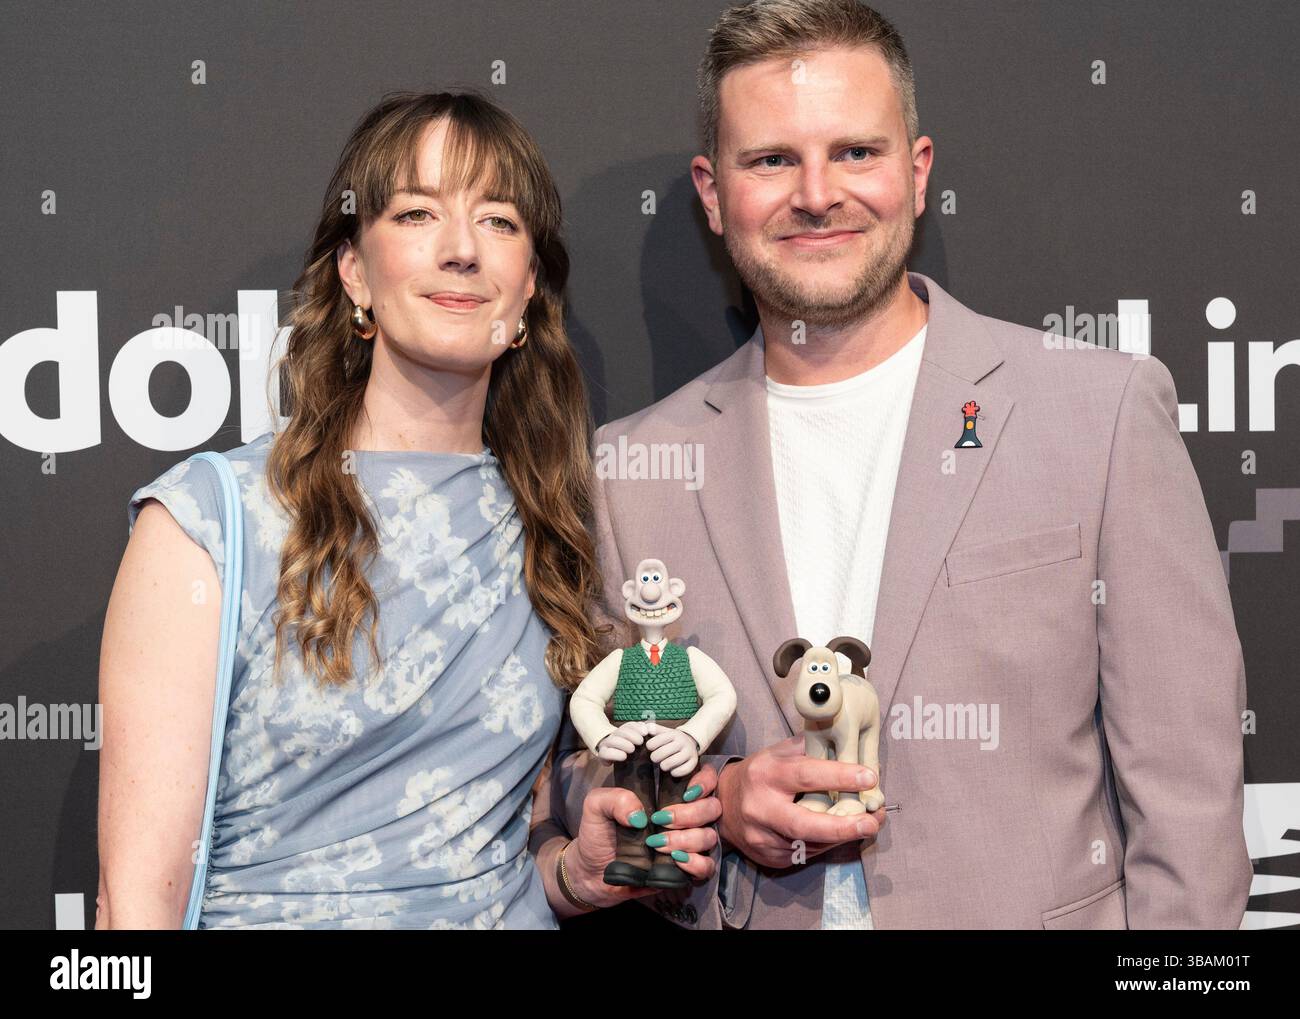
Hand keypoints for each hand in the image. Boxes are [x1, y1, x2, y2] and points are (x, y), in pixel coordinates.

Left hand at [564, 763, 721, 907]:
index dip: (704, 781)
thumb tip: (640, 816)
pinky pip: (708, 866)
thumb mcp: (596, 807)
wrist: (591, 873)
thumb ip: (614, 798)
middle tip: (660, 819)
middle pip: (712, 808)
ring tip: (656, 844)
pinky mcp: (687, 870)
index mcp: (669, 795)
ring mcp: (688, 844)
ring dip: (686, 839)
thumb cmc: (597, 834)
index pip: (705, 778)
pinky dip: (695, 863)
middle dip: (690, 814)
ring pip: (709, 836)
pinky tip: (675, 860)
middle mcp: (685, 817)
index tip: (685, 792)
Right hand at [594, 720, 651, 761]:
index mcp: (623, 730)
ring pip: (612, 740)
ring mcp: (607, 744)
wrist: (616, 758)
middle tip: (640, 741)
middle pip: (620, 731)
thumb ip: (645, 733)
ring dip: (623, 744)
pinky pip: (605, 753)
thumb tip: (651, 728)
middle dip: (631, 735)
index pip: (629, 725)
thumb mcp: (639, 740)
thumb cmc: (631, 749)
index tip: (645, 733)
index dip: (637, 727)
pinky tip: (623, 756)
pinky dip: (614, 754)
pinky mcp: (603, 755)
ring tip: (632, 749)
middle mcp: (614, 735)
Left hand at [644, 725, 699, 776]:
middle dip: (655, 757)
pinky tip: (672, 769)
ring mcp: (689, 752)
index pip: (657, 741)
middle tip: (656, 757)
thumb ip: (654, 729)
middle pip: (661, 753)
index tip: (650, 747)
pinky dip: (674, 772)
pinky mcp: (694, 762)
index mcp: (673, 734)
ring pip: (670, 763)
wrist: (691, 743)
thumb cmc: (673, 739)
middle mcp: (682, 742)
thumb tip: (645, 727)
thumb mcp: (665, 731)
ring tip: (663, 764)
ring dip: (663, 766)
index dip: (650, 746)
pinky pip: (681, 771)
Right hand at [716, 736, 885, 869]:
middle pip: (804, 823)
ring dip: (843, 836)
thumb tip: (845, 740)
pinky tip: (842, 834)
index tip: (869, 777)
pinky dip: (828, 844)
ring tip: (868, 824)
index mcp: (765, 775)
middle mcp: (761, 808)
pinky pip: (807, 853)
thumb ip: (809, 747)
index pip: (805, 775)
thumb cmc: (758, 774)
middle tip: (872, 822)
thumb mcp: (778, 753)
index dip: (839, 776)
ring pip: (811, 843)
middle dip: (842, 826)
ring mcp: (763, 837)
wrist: (723, 806)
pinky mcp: (770, 857)